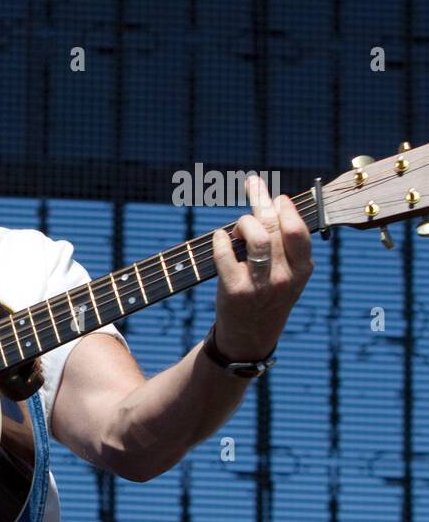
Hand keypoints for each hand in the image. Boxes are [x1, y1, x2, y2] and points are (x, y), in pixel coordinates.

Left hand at [210, 175, 313, 360]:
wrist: (250, 337)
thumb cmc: (267, 297)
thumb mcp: (288, 275)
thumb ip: (286, 246)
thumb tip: (273, 203)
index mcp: (302, 269)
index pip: (298, 230)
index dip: (286, 207)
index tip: (276, 196)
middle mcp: (284, 276)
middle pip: (274, 227)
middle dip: (261, 200)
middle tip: (252, 184)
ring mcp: (260, 284)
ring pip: (256, 237)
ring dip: (243, 222)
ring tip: (238, 224)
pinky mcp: (235, 290)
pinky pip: (226, 254)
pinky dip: (220, 240)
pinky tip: (219, 237)